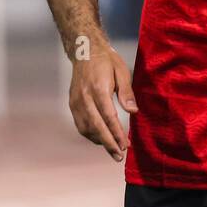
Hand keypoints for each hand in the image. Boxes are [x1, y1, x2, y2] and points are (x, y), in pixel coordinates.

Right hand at [68, 41, 136, 160]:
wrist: (85, 51)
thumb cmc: (107, 61)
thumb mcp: (122, 71)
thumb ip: (127, 92)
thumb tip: (133, 111)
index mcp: (99, 89)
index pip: (109, 118)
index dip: (117, 134)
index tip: (125, 145)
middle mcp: (85, 98)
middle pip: (97, 127)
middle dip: (109, 144)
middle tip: (119, 156)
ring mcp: (76, 101)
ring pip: (86, 128)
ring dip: (99, 141)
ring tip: (112, 149)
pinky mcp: (73, 103)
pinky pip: (80, 124)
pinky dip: (90, 134)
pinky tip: (100, 138)